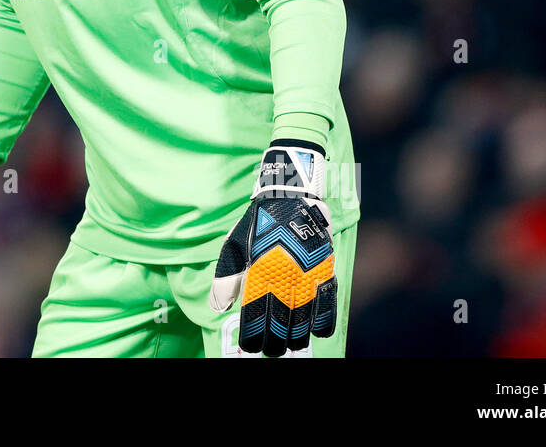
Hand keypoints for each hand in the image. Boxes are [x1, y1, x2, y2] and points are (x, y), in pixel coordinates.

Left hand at [209, 139, 337, 356]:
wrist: (289, 196)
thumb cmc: (258, 224)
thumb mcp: (234, 246)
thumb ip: (226, 278)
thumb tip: (218, 307)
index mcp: (258, 274)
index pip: (254, 317)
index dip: (252, 336)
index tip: (250, 347)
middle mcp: (283, 279)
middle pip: (280, 324)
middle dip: (275, 343)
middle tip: (271, 350)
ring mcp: (306, 276)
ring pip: (303, 319)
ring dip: (297, 338)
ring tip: (290, 346)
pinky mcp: (324, 270)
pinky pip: (327, 303)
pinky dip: (324, 321)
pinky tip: (318, 333)